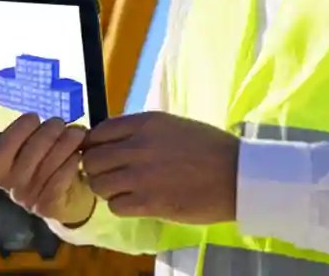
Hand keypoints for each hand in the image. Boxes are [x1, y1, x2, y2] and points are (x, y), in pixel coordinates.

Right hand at [0, 113, 97, 225]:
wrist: (66, 202)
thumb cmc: (48, 167)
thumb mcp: (35, 152)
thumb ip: (36, 136)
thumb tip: (53, 120)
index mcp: (1, 170)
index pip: (1, 150)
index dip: (17, 130)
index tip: (34, 117)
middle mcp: (11, 186)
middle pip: (28, 154)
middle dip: (47, 133)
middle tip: (60, 123)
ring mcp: (28, 199)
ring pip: (47, 166)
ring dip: (64, 145)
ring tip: (77, 133)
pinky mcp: (48, 207)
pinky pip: (59, 181)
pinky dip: (69, 165)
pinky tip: (78, 155)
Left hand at [80, 111, 238, 223]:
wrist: (237, 175)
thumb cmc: (208, 148)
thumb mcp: (171, 126)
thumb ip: (140, 131)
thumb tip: (111, 142)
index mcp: (145, 123)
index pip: (98, 132)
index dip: (94, 145)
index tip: (101, 155)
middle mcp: (138, 146)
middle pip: (91, 159)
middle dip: (96, 169)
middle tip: (110, 176)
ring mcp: (142, 175)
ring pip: (98, 184)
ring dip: (106, 189)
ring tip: (123, 191)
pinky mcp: (149, 202)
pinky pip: (115, 205)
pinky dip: (120, 206)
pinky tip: (135, 203)